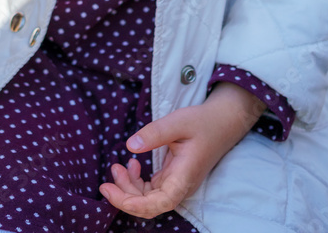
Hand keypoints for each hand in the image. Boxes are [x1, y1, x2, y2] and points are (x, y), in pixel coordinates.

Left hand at [99, 83, 264, 219]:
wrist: (222, 122)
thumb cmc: (203, 122)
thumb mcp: (177, 122)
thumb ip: (154, 133)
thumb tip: (130, 146)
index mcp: (183, 177)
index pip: (158, 204)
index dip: (134, 204)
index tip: (113, 193)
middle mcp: (179, 186)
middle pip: (148, 205)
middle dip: (124, 196)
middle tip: (105, 182)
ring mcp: (175, 184)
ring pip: (147, 199)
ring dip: (128, 188)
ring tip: (116, 167)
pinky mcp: (172, 178)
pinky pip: (150, 189)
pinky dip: (136, 181)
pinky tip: (132, 164)